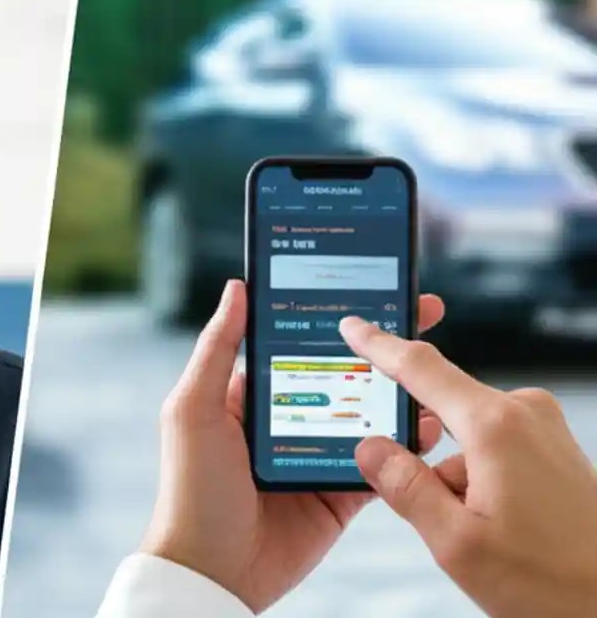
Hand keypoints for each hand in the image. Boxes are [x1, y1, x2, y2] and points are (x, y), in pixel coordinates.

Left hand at [137, 280, 446, 611]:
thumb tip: (237, 287)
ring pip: (371, 412)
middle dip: (383, 343)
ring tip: (434, 370)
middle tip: (422, 312)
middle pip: (345, 370)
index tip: (372, 283)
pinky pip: (383, 462)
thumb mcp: (194, 410)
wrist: (212, 570)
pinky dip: (409, 447)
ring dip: (403, 392)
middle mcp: (289, 416)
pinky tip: (430, 427)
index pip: (301, 339)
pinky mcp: (341, 492)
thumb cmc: (190, 487)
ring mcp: (319, 453)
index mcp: (254, 391)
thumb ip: (217, 349)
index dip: (334, 312)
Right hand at [342, 318, 596, 616]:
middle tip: (439, 514)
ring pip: (465, 436)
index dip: (379, 345)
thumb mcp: (456, 542)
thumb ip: (405, 487)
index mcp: (495, 427)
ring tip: (482, 534)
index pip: (420, 368)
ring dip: (453, 476)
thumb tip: (370, 448)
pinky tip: (497, 526)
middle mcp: (524, 415)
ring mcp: (544, 429)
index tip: (353, 325)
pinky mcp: (554, 447)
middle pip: (440, 408)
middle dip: (422, 455)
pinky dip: (478, 479)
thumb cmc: (553, 581)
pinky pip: (493, 447)